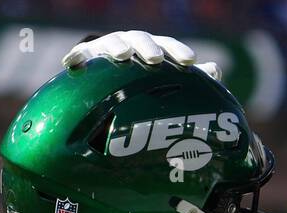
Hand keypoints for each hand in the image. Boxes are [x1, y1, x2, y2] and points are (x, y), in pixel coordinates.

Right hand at [62, 30, 221, 81]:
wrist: (106, 98)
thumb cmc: (142, 90)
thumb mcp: (165, 85)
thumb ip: (190, 79)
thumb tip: (216, 70)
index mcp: (153, 51)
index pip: (168, 47)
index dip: (178, 52)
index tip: (190, 62)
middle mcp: (132, 46)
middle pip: (142, 40)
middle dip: (149, 48)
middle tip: (155, 60)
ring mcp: (108, 50)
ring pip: (114, 42)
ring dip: (118, 46)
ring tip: (121, 56)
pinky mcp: (86, 60)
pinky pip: (81, 56)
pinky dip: (77, 57)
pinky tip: (70, 64)